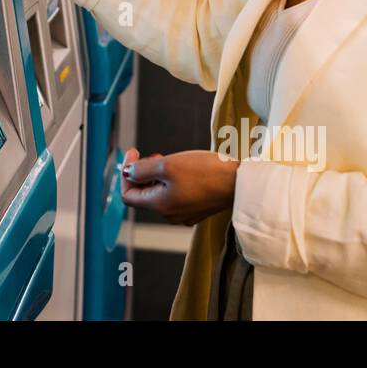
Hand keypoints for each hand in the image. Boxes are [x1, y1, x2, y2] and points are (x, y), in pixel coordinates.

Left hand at [120, 147, 238, 225]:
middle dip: (142, 173)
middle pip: (144, 195)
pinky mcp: (197, 209)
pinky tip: (183, 169)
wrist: (240, 182)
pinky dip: (171, 182)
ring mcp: (185, 214)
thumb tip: (127, 173)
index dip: (126, 173)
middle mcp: (170, 215)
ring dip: (157, 176)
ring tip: (169, 159)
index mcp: (160, 206)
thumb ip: (142, 169)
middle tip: (153, 154)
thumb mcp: (168, 165)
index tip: (133, 152)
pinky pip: (175, 196)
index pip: (128, 195)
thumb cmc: (205, 172)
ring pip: (160, 194)